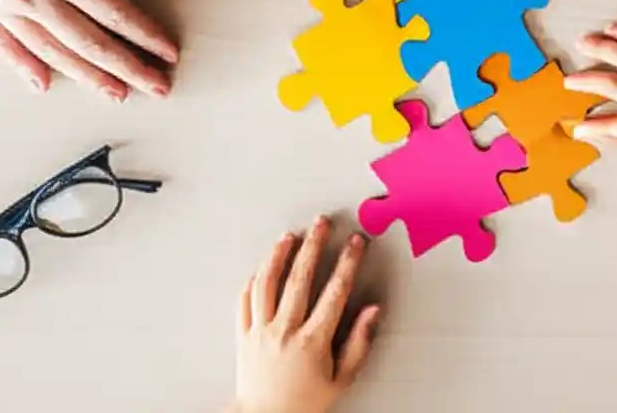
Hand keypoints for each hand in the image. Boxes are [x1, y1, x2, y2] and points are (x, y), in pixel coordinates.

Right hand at [0, 0, 177, 99]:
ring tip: (117, 93)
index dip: (146, 35)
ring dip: (89, 76)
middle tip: (158, 87)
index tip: (168, 52)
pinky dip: (25, 67)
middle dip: (129, 68)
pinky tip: (43, 84)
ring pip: (54, 52)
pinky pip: (4, 46)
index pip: (115, 11)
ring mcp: (0, 4)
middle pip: (91, 43)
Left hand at [232, 217, 379, 412]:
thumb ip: (359, 342)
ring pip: (266, 283)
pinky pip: (244, 301)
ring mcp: (260, 331)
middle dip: (313, 245)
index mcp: (312, 341)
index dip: (347, 263)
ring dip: (278, 255)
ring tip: (289, 235)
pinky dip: (253, 281)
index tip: (356, 242)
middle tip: (322, 223)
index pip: (334, 292)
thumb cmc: (305, 402)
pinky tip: (262, 267)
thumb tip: (373, 310)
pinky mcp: (243, 335)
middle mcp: (284, 331)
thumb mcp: (342, 378)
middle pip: (299, 278)